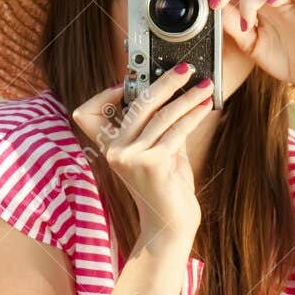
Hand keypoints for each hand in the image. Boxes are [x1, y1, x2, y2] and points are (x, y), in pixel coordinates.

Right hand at [72, 64, 212, 249]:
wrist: (170, 225)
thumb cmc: (166, 188)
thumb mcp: (158, 150)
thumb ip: (159, 125)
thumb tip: (174, 90)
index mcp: (108, 148)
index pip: (88, 112)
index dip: (105, 94)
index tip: (129, 81)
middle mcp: (114, 152)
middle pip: (135, 104)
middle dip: (163, 82)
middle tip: (184, 68)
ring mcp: (130, 157)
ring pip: (160, 115)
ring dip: (186, 97)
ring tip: (204, 86)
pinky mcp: (151, 163)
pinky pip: (175, 130)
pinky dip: (193, 115)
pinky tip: (206, 105)